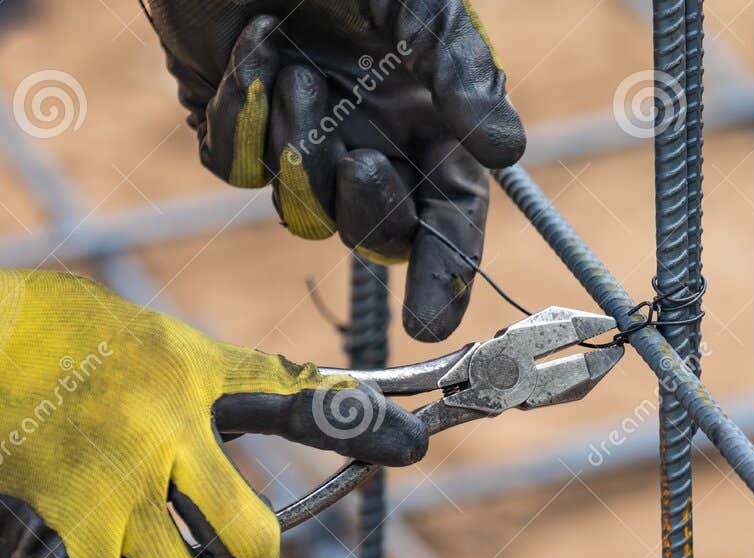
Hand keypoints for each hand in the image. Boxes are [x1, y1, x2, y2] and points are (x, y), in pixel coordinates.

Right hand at [0, 270, 426, 557]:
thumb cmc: (82, 347)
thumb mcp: (179, 353)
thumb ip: (266, 388)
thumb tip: (366, 400)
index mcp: (188, 400)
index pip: (298, 410)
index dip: (360, 426)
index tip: (416, 442)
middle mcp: (150, 452)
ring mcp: (93, 501)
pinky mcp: (39, 540)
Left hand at [144, 0, 525, 341]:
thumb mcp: (422, 13)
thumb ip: (465, 82)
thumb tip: (508, 152)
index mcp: (429, 129)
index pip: (450, 223)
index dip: (445, 278)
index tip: (431, 323)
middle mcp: (372, 146)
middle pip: (378, 238)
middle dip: (367, 213)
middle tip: (358, 160)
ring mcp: (304, 144)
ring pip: (302, 210)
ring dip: (297, 145)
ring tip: (292, 65)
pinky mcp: (239, 132)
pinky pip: (237, 167)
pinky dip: (241, 115)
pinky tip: (250, 53)